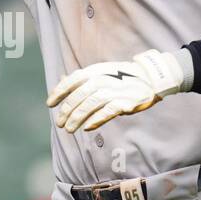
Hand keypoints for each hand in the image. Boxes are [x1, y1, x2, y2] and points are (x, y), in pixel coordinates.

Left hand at [46, 49, 184, 132]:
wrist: (150, 78)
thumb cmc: (122, 76)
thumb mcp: (101, 72)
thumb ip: (82, 78)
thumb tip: (61, 79)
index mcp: (95, 71)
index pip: (73, 80)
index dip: (60, 92)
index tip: (50, 104)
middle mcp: (103, 79)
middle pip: (79, 95)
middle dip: (67, 110)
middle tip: (60, 123)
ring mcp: (114, 90)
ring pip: (90, 104)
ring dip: (77, 118)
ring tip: (69, 129)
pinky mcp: (125, 102)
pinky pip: (107, 111)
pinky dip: (96, 119)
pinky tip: (87, 127)